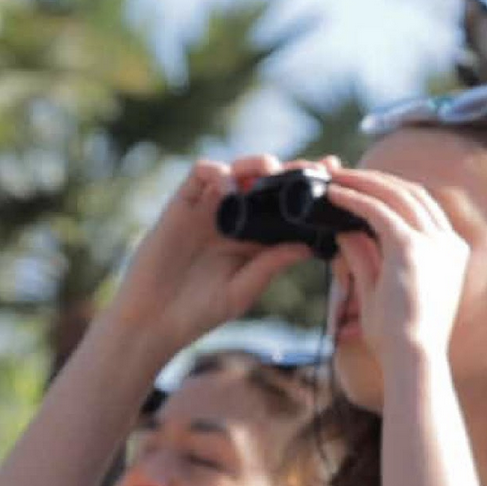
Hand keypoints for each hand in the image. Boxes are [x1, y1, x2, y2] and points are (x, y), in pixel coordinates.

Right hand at [104, 155, 322, 359]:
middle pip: (267, 182)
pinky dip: (217, 172)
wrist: (153, 321)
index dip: (309, 188)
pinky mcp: (182, 205)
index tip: (334, 175)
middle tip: (313, 168)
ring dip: (256, 164)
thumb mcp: (242, 291)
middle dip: (291, 170)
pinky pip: (200, 174)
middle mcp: (235, 219)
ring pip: (236, 170)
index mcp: (256, 239)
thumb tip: (308, 244)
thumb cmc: (198, 313)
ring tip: (271, 171)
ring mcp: (208, 209)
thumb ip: (270, 265)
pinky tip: (229, 188)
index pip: (288, 206)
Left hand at [327, 167, 470, 367]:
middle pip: (411, 192)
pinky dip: (353, 198)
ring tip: (333, 178)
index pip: (423, 208)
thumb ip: (365, 258)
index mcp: (452, 252)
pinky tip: (332, 195)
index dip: (392, 192)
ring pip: (395, 193)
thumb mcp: (379, 291)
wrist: (412, 361)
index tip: (365, 188)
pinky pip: (377, 210)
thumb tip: (344, 231)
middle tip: (343, 176)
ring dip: (362, 181)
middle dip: (375, 180)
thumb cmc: (398, 340)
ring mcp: (433, 242)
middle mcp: (448, 242)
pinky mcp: (410, 247)